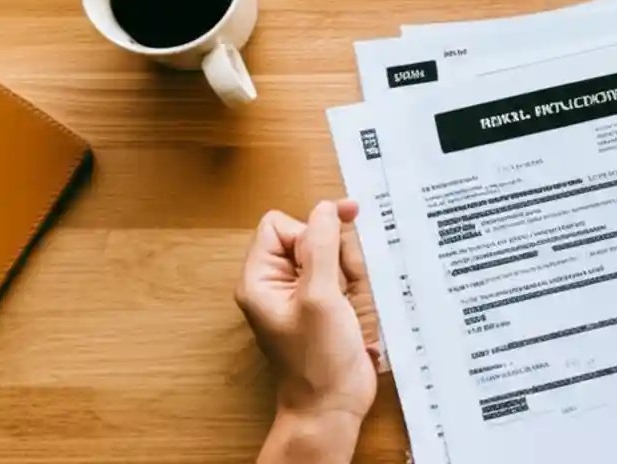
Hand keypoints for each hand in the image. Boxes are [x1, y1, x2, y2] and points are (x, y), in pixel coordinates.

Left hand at [235, 200, 378, 423]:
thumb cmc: (317, 361)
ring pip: (330, 255)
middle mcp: (276, 284)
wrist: (331, 406)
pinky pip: (341, 276)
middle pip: (308, 237)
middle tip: (344, 283)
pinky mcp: (323, 306)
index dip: (308, 231)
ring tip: (351, 301)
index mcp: (259, 280)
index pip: (278, 226)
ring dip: (349, 271)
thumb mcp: (320, 296)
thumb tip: (326, 208)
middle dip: (334, 254)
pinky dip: (355, 285)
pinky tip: (357, 309)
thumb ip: (321, 247)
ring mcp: (301, 295)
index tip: (334, 246)